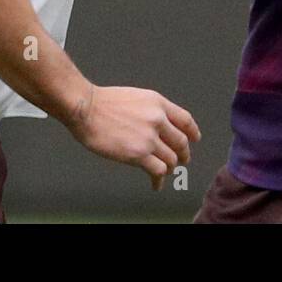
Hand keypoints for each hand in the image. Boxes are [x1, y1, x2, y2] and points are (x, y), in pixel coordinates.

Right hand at [66, 85, 201, 190]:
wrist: (86, 108)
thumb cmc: (104, 102)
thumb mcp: (137, 97)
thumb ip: (152, 110)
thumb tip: (161, 125)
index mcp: (158, 103)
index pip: (185, 120)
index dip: (192, 132)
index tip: (194, 139)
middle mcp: (158, 119)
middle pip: (181, 142)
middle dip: (184, 154)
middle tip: (182, 161)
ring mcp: (149, 138)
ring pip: (171, 159)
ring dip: (169, 168)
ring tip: (163, 172)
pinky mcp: (138, 154)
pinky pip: (158, 170)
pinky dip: (159, 179)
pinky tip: (155, 183)